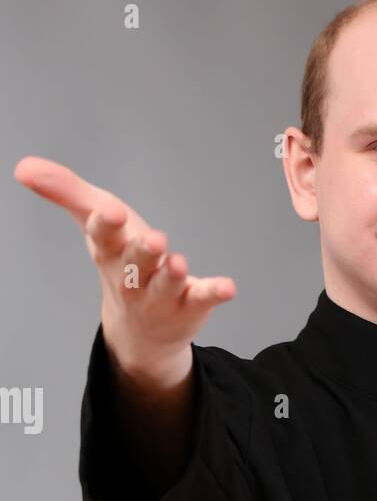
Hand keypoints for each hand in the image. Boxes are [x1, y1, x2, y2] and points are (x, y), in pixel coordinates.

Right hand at [13, 156, 235, 386]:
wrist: (141, 333)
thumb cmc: (121, 264)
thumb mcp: (95, 224)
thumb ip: (65, 192)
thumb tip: (24, 167)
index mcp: (109, 252)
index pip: (102, 236)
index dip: (106, 224)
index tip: (111, 212)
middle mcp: (132, 277)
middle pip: (135, 265)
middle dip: (143, 252)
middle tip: (155, 240)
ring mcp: (161, 295)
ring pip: (165, 285)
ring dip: (171, 275)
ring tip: (178, 262)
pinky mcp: (190, 305)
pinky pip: (201, 299)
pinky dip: (213, 293)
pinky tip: (227, 287)